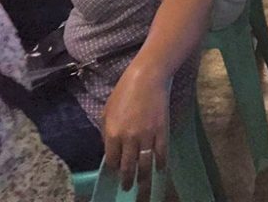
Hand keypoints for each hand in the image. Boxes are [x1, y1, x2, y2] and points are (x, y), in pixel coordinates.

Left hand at [102, 64, 169, 190]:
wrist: (147, 77)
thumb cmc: (124, 91)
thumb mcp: (106, 111)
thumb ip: (105, 133)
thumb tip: (109, 148)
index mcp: (112, 133)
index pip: (112, 160)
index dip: (115, 169)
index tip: (117, 173)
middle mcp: (129, 138)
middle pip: (128, 166)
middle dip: (127, 181)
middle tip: (128, 189)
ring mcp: (147, 134)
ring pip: (144, 164)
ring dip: (144, 179)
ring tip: (142, 187)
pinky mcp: (162, 129)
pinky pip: (161, 152)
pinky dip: (161, 163)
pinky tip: (160, 169)